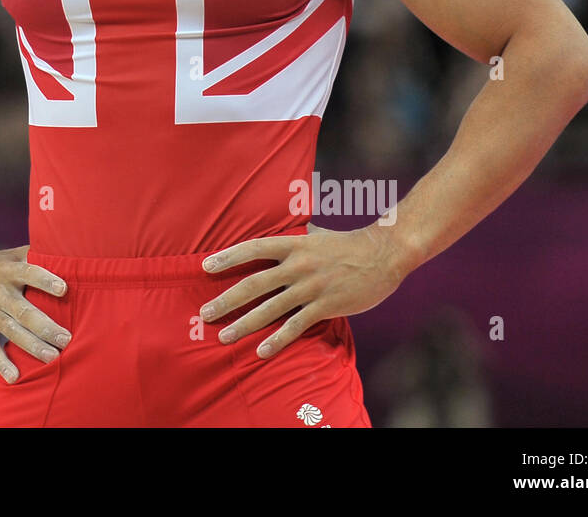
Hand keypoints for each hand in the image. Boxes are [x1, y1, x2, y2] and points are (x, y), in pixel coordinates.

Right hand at [0, 244, 70, 382]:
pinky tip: (15, 377)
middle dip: (45, 326)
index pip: (27, 272)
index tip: (63, 288)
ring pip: (11, 330)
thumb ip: (33, 254)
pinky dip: (1, 362)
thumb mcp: (9, 256)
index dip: (44, 279)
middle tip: (66, 339)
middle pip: (23, 310)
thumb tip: (67, 249)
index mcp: (7, 271)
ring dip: (32, 345)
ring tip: (52, 357)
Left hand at [199, 223, 406, 358]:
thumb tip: (274, 240)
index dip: (228, 257)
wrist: (384, 254)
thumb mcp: (315, 236)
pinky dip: (277, 340)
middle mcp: (298, 265)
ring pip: (270, 308)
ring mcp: (311, 287)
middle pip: (254, 283)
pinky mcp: (326, 306)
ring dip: (244, 324)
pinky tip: (261, 351)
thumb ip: (293, 241)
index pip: (253, 248)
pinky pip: (296, 326)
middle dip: (226, 299)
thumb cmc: (347, 244)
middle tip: (204, 313)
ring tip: (224, 336)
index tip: (205, 266)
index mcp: (293, 244)